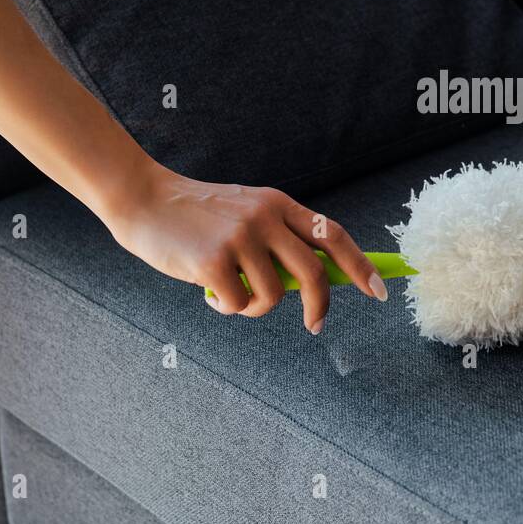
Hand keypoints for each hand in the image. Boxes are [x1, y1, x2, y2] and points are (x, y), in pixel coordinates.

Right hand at [104, 161, 385, 333]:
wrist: (143, 199)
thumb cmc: (196, 216)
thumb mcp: (245, 213)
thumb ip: (277, 240)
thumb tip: (312, 286)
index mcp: (278, 204)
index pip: (333, 235)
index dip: (361, 264)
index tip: (379, 289)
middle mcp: (265, 217)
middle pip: (314, 273)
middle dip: (320, 306)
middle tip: (315, 324)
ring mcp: (240, 238)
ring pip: (272, 296)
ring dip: (254, 308)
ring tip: (231, 296)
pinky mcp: (213, 261)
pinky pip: (237, 304)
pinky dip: (226, 308)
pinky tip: (208, 293)